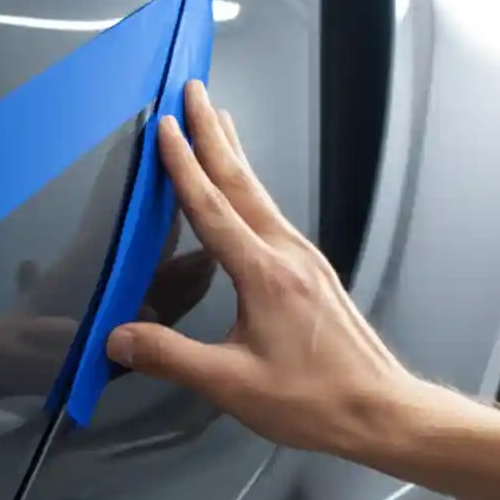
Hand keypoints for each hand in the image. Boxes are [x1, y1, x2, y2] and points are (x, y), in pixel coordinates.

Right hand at [105, 80, 428, 455]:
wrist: (382, 412)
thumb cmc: (314, 400)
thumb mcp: (232, 384)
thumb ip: (171, 356)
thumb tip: (117, 338)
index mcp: (264, 274)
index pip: (212, 207)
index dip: (184, 166)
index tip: (165, 126)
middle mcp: (287, 254)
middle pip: (241, 181)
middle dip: (214, 132)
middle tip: (194, 88)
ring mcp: (304, 260)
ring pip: (259, 193)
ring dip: (233, 153)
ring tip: (218, 119)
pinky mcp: (311, 273)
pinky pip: (270, 214)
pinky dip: (248, 187)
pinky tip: (243, 189)